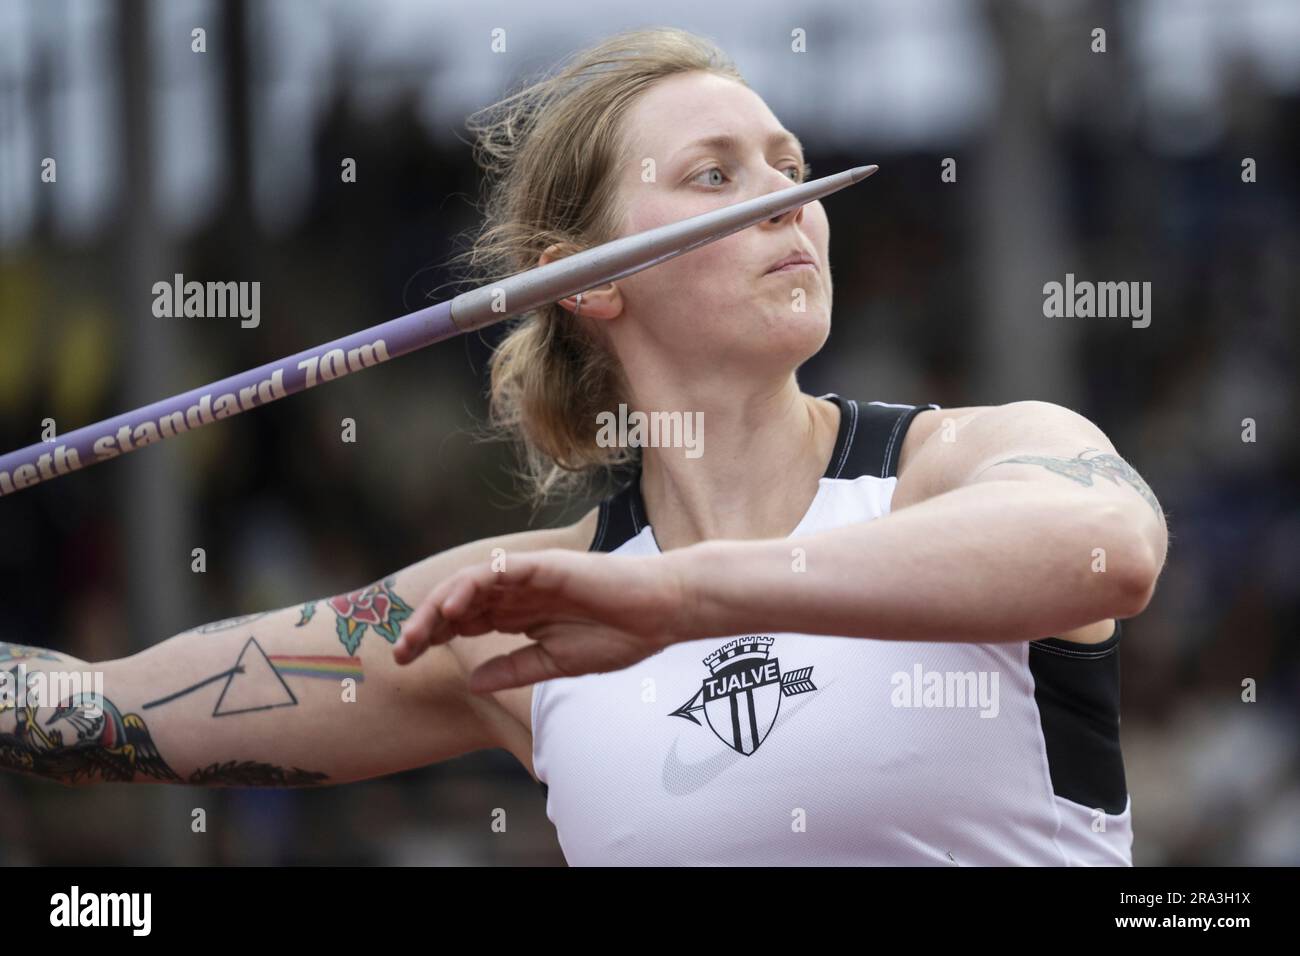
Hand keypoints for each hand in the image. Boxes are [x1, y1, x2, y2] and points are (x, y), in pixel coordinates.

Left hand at [392, 549, 693, 692]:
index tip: (408, 660)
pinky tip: (453, 610)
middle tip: (400, 652)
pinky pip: (500, 572)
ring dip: (440, 608)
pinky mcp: (546, 566)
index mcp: (522, 613)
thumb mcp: (557, 663)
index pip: (466, 620)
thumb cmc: (620, 635)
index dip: (434, 637)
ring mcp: (531, 576)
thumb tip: (473, 681)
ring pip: (471, 584)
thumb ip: (515, 668)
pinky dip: (474, 586)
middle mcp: (520, 591)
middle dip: (426, 625)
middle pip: (460, 602)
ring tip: (416, 635)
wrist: (663, 612)